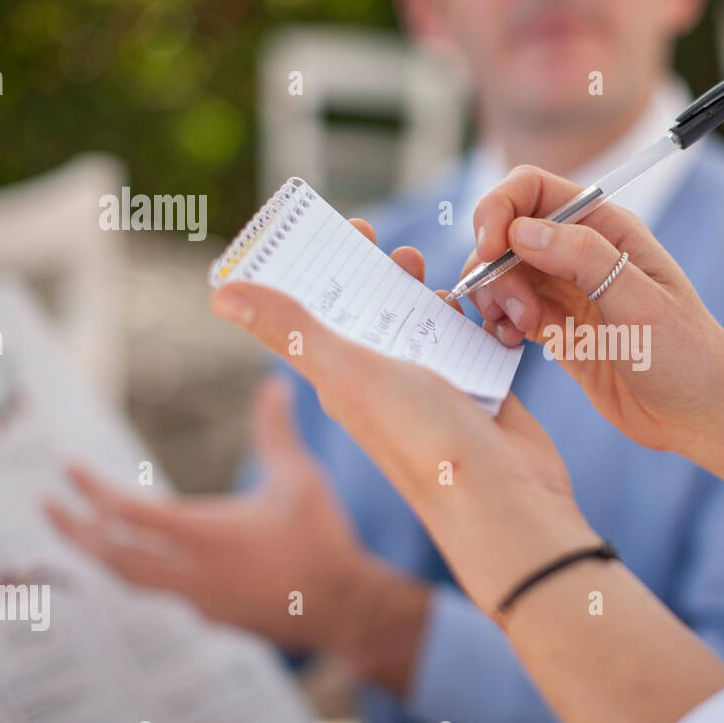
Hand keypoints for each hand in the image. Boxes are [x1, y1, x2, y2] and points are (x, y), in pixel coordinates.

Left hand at [43, 372, 430, 691]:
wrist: (345, 609)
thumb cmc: (323, 539)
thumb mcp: (301, 478)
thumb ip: (278, 433)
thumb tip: (276, 383)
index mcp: (206, 534)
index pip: (128, 511)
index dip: (91, 488)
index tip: (67, 467)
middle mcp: (191, 572)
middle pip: (113, 554)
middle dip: (75, 529)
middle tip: (49, 507)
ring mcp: (199, 600)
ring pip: (133, 578)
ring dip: (106, 553)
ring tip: (89, 534)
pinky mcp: (214, 616)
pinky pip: (166, 592)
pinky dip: (147, 571)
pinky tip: (154, 560)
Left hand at [208, 219, 601, 615]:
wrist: (503, 495)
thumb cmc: (420, 442)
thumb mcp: (348, 374)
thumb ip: (293, 329)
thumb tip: (220, 293)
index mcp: (344, 378)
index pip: (323, 311)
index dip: (327, 268)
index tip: (344, 227)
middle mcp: (386, 379)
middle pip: (377, 310)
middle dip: (383, 272)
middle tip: (396, 249)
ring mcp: (436, 383)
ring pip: (427, 320)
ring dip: (430, 293)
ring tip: (439, 280)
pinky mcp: (480, 386)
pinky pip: (472, 337)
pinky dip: (475, 317)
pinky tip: (480, 307)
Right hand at [461, 166, 723, 514]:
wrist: (699, 413)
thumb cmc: (685, 353)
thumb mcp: (638, 301)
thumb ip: (583, 259)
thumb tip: (521, 230)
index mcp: (606, 228)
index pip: (532, 190)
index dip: (499, 210)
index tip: (490, 250)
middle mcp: (581, 252)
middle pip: (507, 232)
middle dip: (494, 266)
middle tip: (516, 311)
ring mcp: (566, 291)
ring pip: (502, 274)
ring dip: (493, 296)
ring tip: (517, 329)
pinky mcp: (556, 329)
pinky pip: (508, 311)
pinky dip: (496, 322)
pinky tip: (509, 342)